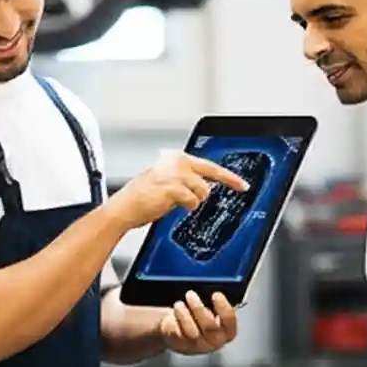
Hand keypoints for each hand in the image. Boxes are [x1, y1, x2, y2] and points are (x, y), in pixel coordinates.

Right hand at [107, 150, 248, 229]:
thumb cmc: (143, 197)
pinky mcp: (173, 187)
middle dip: (230, 180)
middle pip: (212, 171)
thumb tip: (207, 184)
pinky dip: (185, 207)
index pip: (207, 164)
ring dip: (193, 201)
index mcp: (175, 157)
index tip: (241, 183)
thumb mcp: (166, 180)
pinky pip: (193, 202)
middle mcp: (176, 161)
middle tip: (242, 187)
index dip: (227, 175)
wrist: (124, 208)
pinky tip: (169, 205)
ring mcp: (175, 173)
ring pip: (203, 191)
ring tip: (174, 202)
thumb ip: (186, 179)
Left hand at [159, 290, 238, 354]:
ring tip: (179, 303)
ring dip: (184, 314)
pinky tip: (174, 311)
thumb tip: (214, 287)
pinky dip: (175, 320)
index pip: (230, 321)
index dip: (224, 308)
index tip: (216, 294)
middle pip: (209, 327)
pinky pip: (177, 334)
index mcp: (227, 332)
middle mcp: (214, 341)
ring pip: (191, 332)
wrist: (182, 332)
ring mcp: (198, 346)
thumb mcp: (213, 310)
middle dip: (199, 308)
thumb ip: (216, 303)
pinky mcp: (181, 345)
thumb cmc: (201, 318)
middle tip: (190, 294)